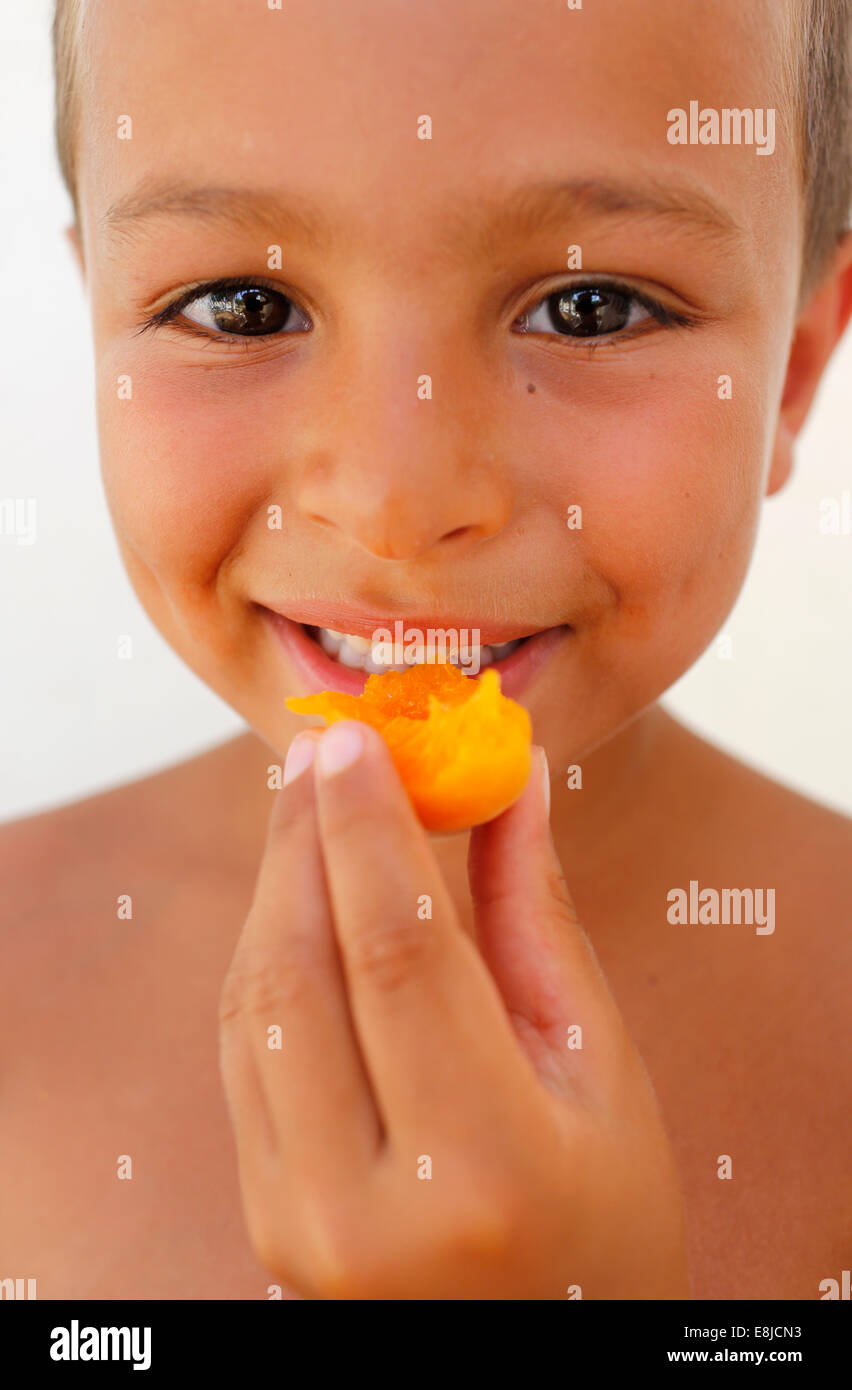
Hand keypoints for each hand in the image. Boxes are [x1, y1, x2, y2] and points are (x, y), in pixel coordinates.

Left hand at [219, 720, 689, 1298]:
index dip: (368, 827)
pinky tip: (299, 901)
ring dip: (276, 891)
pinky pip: (248, 1057)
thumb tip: (512, 778)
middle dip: (304, 840)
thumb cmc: (604, 1223)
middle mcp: (364, 1207)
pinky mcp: (265, 1219)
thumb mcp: (599, 1073)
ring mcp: (296, 1225)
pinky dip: (269, 961)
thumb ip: (535, 919)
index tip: (354, 738)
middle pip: (301, 971)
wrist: (533, 1365)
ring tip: (310, 806)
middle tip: (323, 749)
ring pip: (256, 1010)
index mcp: (485, 1167)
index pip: (398, 951)